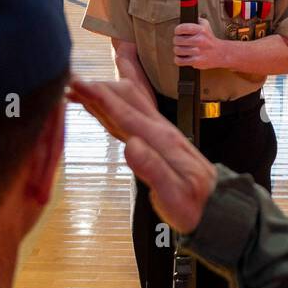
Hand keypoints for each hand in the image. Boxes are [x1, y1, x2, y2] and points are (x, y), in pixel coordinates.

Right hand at [67, 78, 216, 233]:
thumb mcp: (174, 195)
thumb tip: (131, 145)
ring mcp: (158, 135)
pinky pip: (130, 118)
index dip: (100, 97)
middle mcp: (160, 131)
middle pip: (126, 100)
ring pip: (128, 105)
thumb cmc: (194, 206)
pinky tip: (100, 107)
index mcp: (162, 140)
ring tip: (79, 85)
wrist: (217, 208)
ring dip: (103, 93)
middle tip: (70, 79)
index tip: (78, 83)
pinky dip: (111, 108)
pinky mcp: (156, 143)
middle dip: (98, 88)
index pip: (126, 113)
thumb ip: (153, 169)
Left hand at [174, 18, 227, 68]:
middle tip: (180, 42)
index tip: (178, 32)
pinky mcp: (196, 61)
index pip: (182, 28)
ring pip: (177, 50)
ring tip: (181, 49)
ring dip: (177, 50)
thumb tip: (185, 18)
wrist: (220, 53)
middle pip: (177, 40)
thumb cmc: (209, 39)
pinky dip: (178, 59)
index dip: (177, 30)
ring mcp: (198, 51)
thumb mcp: (205, 25)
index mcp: (200, 30)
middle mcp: (199, 40)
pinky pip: (179, 61)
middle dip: (177, 41)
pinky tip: (181, 57)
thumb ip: (195, 20)